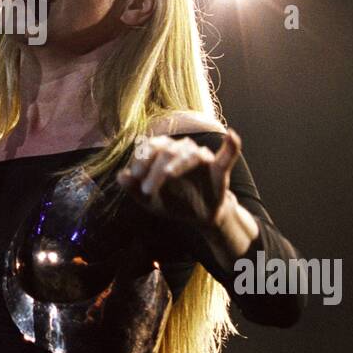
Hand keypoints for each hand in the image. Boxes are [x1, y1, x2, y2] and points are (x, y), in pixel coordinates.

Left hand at [116, 128, 243, 234]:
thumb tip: (120, 176)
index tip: (135, 179)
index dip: (141, 161)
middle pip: (167, 150)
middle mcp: (181, 148)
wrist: (197, 216)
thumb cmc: (171, 201)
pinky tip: (232, 137)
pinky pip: (227, 154)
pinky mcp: (218, 168)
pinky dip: (231, 145)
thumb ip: (134, 188)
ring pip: (188, 153)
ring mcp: (201, 156)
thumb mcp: (148, 200)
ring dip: (176, 165)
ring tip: (167, 175)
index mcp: (163, 151)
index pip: (150, 147)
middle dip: (154, 169)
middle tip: (147, 190)